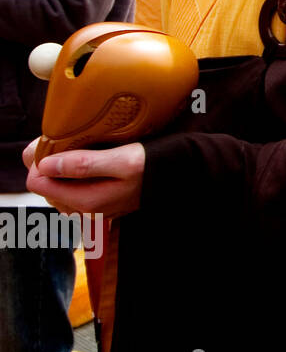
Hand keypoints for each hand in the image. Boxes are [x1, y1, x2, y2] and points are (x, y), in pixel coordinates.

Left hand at [23, 139, 144, 219]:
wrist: (181, 174)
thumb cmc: (155, 165)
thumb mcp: (122, 160)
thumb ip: (84, 164)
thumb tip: (45, 164)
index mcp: (87, 200)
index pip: (37, 182)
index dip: (40, 159)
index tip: (54, 140)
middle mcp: (86, 210)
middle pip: (45, 186)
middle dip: (50, 163)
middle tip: (68, 140)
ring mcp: (93, 209)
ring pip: (57, 188)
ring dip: (61, 168)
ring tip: (79, 149)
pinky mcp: (100, 204)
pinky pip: (72, 190)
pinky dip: (73, 175)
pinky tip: (89, 161)